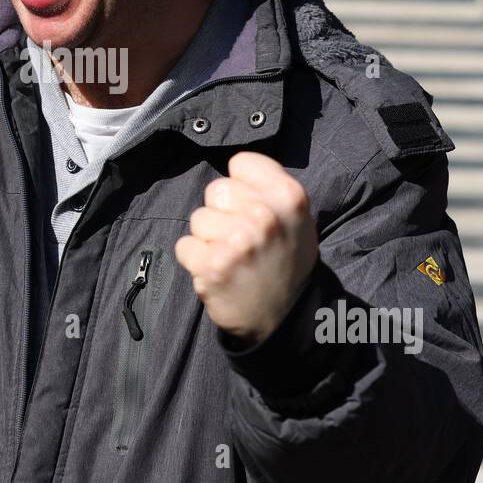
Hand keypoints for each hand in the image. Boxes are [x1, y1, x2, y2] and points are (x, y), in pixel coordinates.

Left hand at [175, 152, 318, 346]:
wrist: (284, 320)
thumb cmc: (287, 264)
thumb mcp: (298, 219)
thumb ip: (270, 188)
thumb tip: (235, 165)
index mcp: (289, 197)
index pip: (241, 163)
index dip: (242, 184)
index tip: (249, 204)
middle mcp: (264, 216)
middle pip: (216, 189)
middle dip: (223, 211)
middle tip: (242, 238)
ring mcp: (237, 242)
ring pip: (199, 218)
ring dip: (209, 238)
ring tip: (232, 258)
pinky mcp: (212, 267)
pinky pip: (185, 246)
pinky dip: (196, 261)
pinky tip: (218, 272)